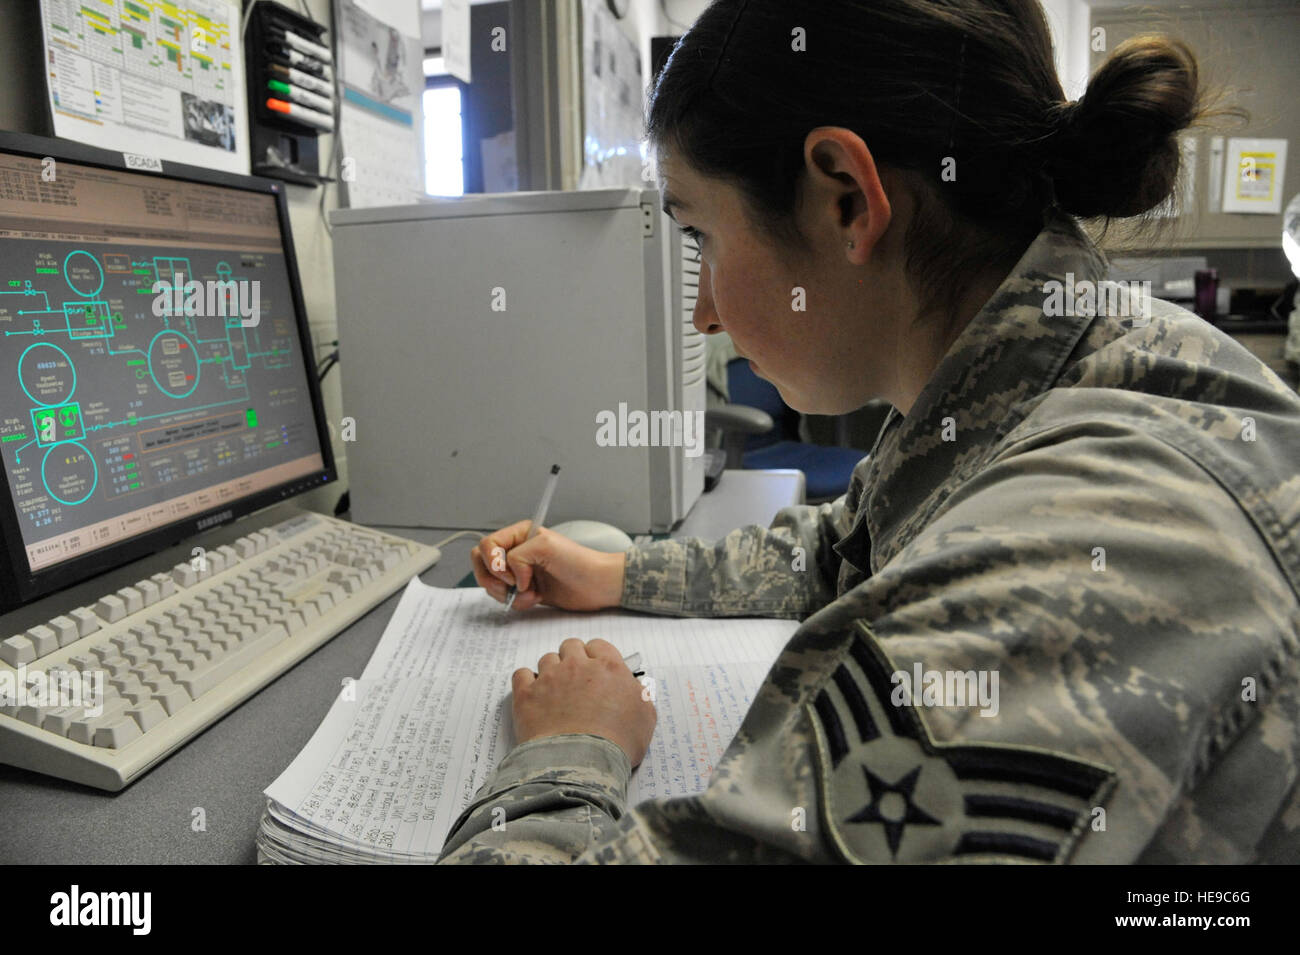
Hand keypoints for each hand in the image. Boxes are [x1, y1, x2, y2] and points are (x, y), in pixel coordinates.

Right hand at [471, 520, 624, 611]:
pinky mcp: (525, 590)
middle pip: (482, 563)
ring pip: (492, 583)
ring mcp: (520, 572)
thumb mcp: (545, 546)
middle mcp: (517, 551)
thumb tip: (511, 576)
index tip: (510, 574)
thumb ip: (517, 556)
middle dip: (492, 579)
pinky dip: (517, 602)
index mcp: (519, 534)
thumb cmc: (579, 561)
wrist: (597, 585)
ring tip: (529, 593)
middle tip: (509, 588)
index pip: (487, 544)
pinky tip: (536, 598)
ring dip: (506, 593)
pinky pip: (506, 598)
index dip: (493, 562)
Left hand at [512, 638, 656, 766]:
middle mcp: (577, 666)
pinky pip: (521, 674)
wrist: (582, 763)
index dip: (597, 657)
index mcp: (608, 667)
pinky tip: (534, 694)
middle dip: (573, 659)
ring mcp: (550, 678)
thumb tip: (634, 689)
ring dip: (552, 670)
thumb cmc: (617, 743)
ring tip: (556, 692)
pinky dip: (526, 681)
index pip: (599, 646)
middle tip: (577, 680)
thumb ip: (641, 696)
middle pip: (571, 646)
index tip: (597, 669)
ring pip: (547, 659)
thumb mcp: (646, 718)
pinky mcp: (527, 695)